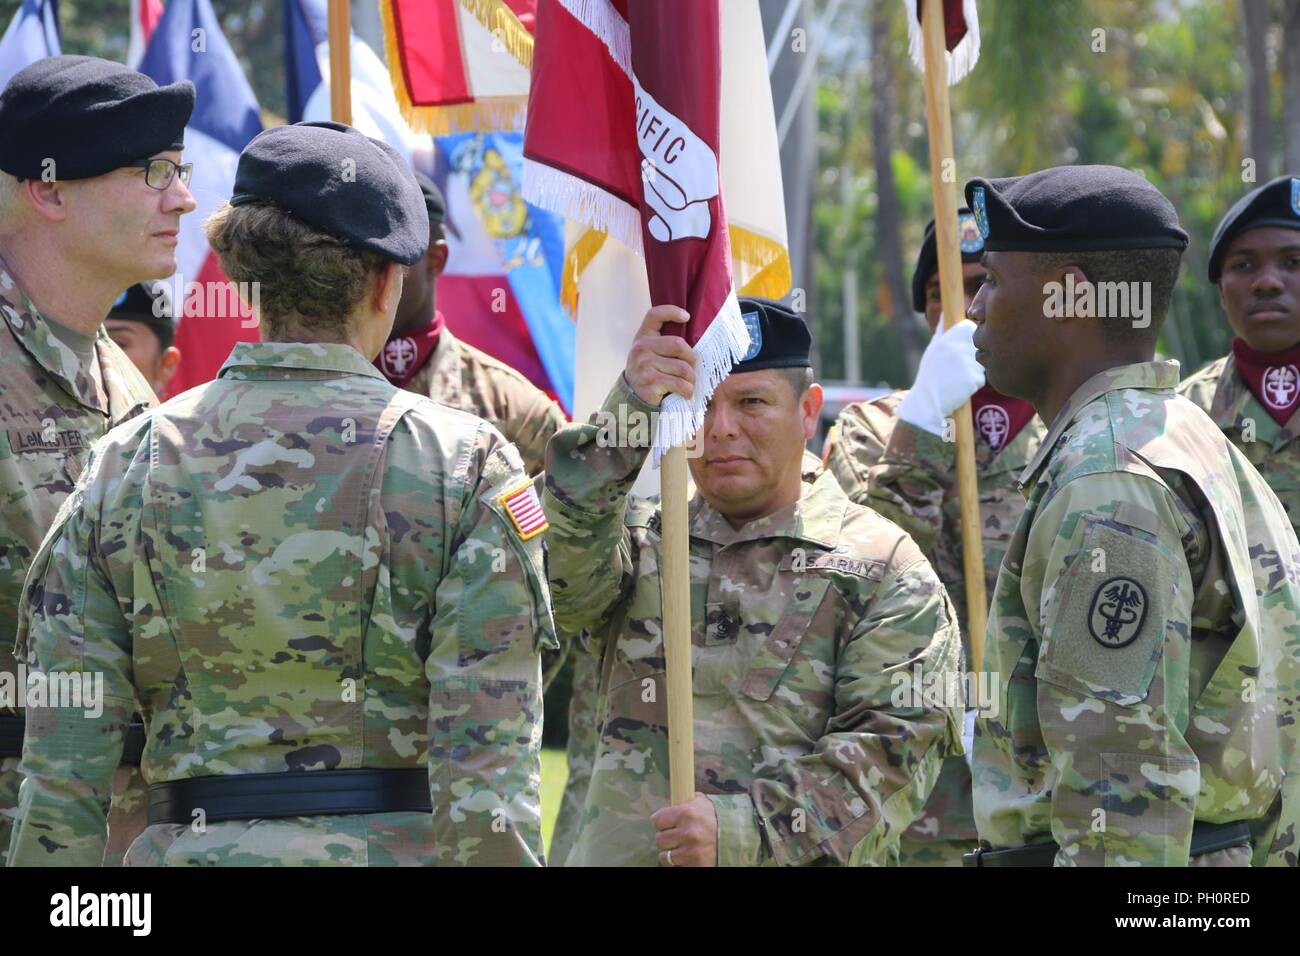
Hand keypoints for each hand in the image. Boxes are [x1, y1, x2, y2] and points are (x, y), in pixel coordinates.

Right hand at [625, 306, 696, 406]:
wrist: (632, 396)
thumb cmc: (649, 371)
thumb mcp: (651, 352)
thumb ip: (664, 342)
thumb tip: (695, 339)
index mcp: (643, 336)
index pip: (654, 315)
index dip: (671, 311)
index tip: (686, 317)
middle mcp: (641, 347)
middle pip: (678, 345)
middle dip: (691, 359)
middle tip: (691, 368)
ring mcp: (644, 364)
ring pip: (682, 368)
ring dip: (691, 378)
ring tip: (688, 383)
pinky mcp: (650, 381)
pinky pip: (679, 384)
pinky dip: (687, 390)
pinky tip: (686, 393)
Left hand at [651, 792, 716, 866]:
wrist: (738, 838)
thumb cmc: (717, 819)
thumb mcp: (702, 803)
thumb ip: (683, 801)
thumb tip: (666, 805)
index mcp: (687, 813)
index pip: (657, 820)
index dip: (662, 822)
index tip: (667, 824)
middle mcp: (688, 832)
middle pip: (659, 839)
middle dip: (667, 838)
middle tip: (677, 837)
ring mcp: (692, 851)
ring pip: (664, 855)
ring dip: (672, 852)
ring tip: (683, 847)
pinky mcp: (696, 865)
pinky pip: (674, 866)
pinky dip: (679, 863)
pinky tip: (688, 856)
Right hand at [895, 317, 983, 436]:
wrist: (927, 401)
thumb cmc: (931, 374)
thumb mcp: (933, 348)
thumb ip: (943, 329)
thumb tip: (945, 311)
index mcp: (951, 335)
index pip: (972, 329)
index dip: (966, 341)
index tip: (956, 353)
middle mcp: (960, 346)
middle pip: (978, 347)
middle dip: (971, 358)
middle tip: (955, 370)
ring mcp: (968, 362)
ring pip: (981, 363)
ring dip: (973, 371)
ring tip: (957, 378)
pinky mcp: (974, 379)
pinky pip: (982, 378)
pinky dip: (974, 384)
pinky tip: (960, 387)